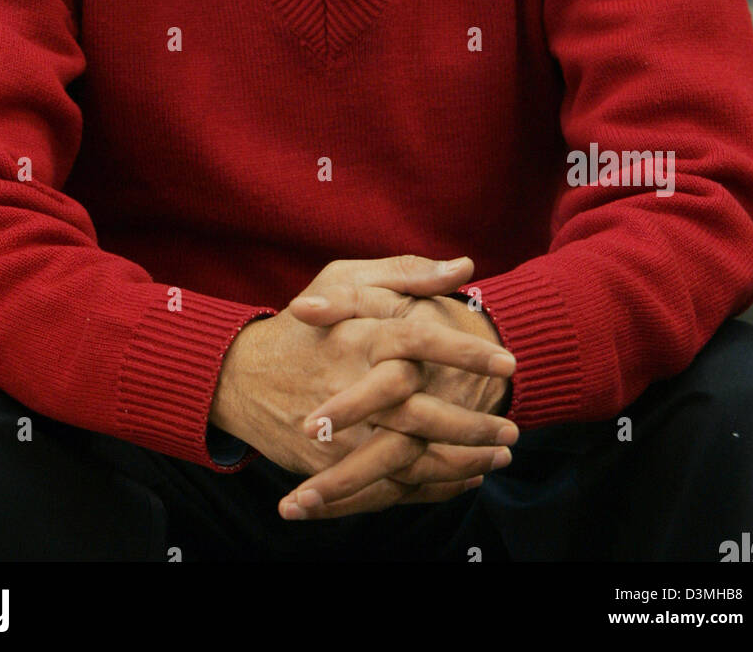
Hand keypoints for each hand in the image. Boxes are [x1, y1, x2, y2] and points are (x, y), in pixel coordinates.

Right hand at [209, 255, 516, 516]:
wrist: (240, 377)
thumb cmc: (304, 325)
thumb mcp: (346, 279)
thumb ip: (407, 273)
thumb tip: (465, 266)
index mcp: (360, 334)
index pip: (421, 341)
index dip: (466, 353)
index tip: (508, 364)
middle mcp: (350, 383)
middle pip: (421, 412)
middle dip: (472, 425)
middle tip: (512, 430)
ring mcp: (338, 432)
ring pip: (410, 457)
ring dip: (461, 463)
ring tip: (499, 459)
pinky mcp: (329, 465)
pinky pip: (388, 486)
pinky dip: (431, 487)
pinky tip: (464, 478)